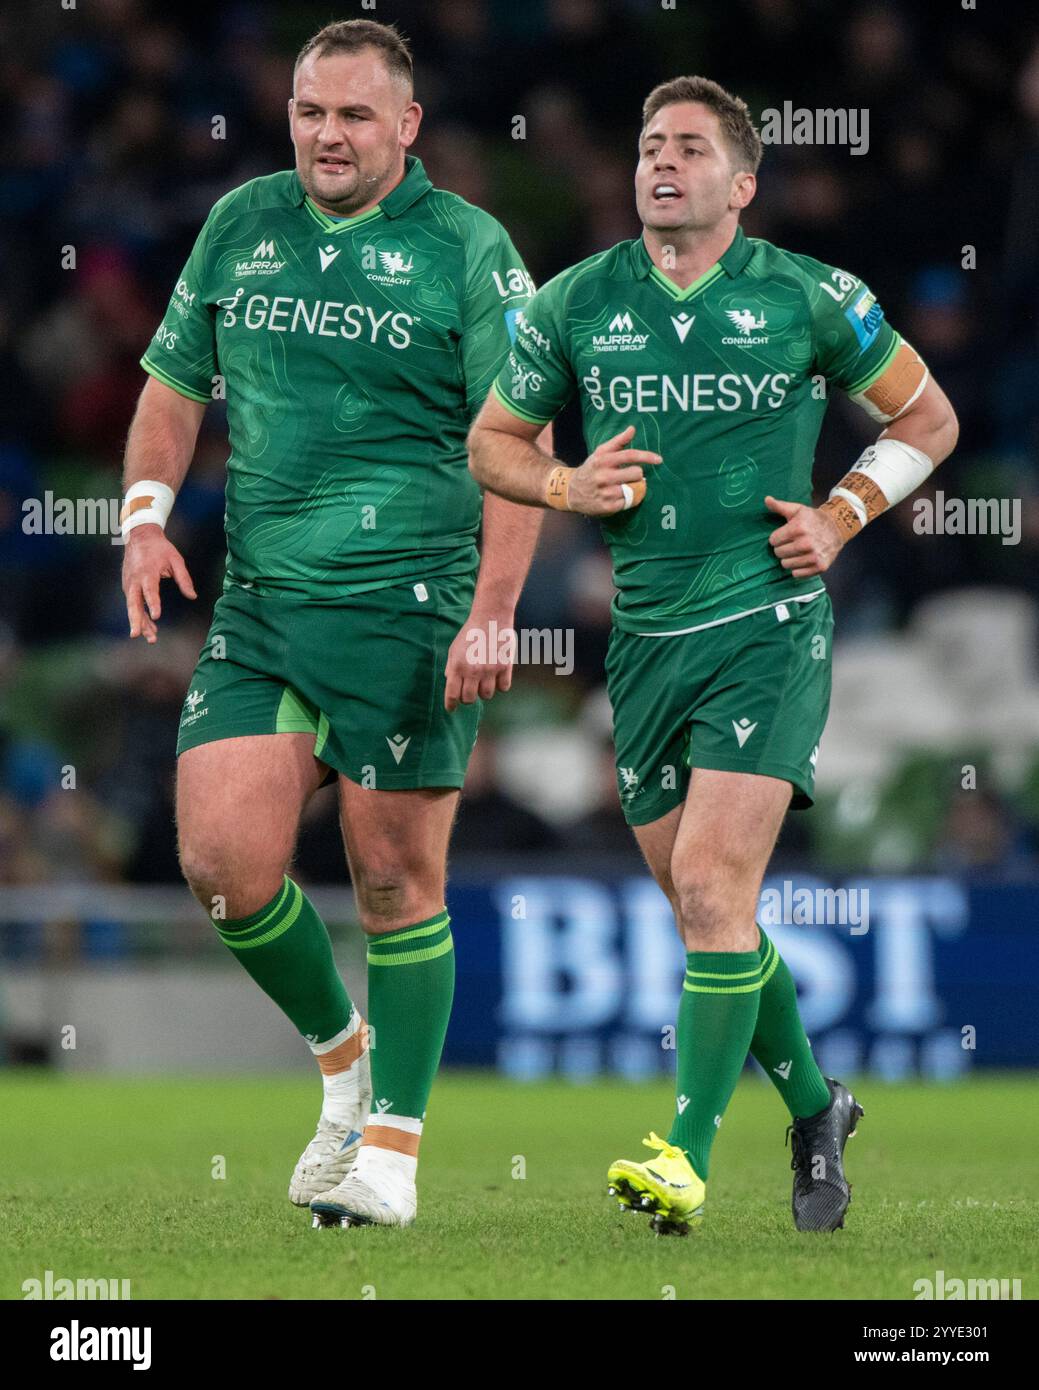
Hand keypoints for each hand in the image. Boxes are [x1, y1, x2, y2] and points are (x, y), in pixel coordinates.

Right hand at [121, 524, 196, 642]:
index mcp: (147, 572)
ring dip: (140, 623)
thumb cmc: (160, 549)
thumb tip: (192, 596)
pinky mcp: (128, 586)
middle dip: (136, 620)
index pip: (150, 590)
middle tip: (138, 635)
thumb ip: (184, 579)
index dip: (153, 603)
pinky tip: (149, 628)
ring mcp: (129, 584)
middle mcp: (135, 580)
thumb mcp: (176, 560)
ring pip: (132, 607)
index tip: (156, 616)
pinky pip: (133, 604)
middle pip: (133, 603)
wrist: (140, 536)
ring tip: (151, 638)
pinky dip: (140, 616)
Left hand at [444, 609, 512, 711]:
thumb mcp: (454, 649)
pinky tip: (497, 676)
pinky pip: (503, 688)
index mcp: (458, 666)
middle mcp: (473, 670)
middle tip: (469, 691)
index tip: (451, 709)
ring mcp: (490, 670)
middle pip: (469, 699)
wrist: (491, 617)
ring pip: (487, 695)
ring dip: (484, 691)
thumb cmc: (471, 633)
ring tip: (484, 680)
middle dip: (468, 698)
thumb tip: (450, 683)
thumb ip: (451, 667)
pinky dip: (500, 685)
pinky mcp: (505, 667)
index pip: (452, 694)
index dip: (451, 705)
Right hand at [565, 425, 660, 514]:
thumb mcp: (600, 453)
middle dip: (637, 474)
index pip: (629, 455)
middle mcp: (604, 476)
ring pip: (634, 489)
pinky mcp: (607, 507)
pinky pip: (629, 502)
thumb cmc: (591, 469)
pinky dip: (629, 499)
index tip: (659, 459)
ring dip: (635, 487)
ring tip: (626, 486)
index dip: (646, 456)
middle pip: (636, 473)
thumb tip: (632, 429)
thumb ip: (618, 442)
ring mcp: (605, 493)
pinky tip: (621, 496)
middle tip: (630, 476)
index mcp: (603, 460)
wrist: (570, 491)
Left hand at [765, 496, 844, 577]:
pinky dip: (798, 569)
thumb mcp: (798, 510)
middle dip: (782, 548)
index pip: (773, 541)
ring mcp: (813, 556)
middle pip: (778, 553)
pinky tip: (803, 560)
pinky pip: (797, 574)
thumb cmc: (813, 519)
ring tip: (797, 552)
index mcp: (798, 528)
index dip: (777, 538)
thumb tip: (766, 499)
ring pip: (785, 565)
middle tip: (791, 544)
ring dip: (789, 559)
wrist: (838, 527)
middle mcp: (805, 543)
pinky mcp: (819, 567)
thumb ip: (780, 506)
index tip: (785, 535)